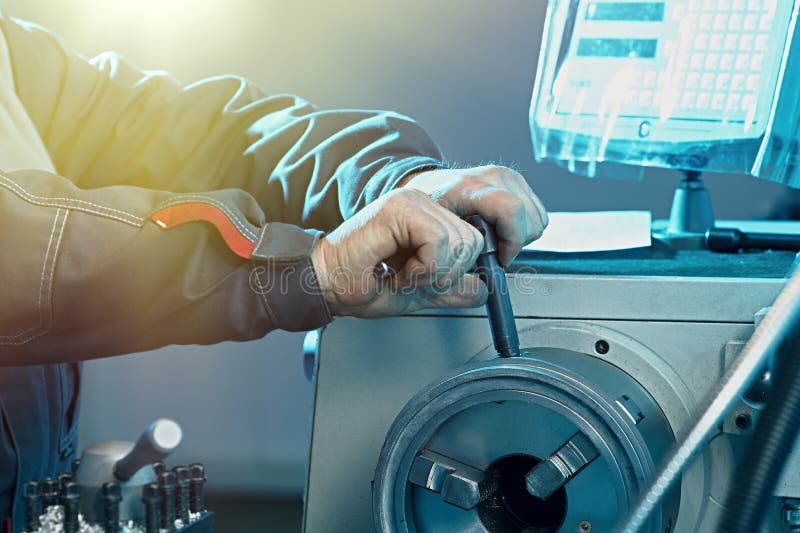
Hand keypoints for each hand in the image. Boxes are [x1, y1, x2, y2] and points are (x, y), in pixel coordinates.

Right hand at [311, 188, 486, 316]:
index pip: (474, 240)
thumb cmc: (358, 284)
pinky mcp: (399, 209)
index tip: (427, 281)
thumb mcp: (417, 291)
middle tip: (414, 280)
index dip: (459, 271)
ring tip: (404, 275)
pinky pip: (439, 241)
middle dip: (449, 273)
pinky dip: (425, 267)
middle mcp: (421, 204)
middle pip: (473, 241)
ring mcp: (410, 202)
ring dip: (434, 272)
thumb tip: (481, 289)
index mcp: (427, 217)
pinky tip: (400, 271)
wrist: (324, 284)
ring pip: (460, 241)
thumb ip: (450, 287)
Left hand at [399, 165, 547, 264]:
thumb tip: (483, 280)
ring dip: (521, 236)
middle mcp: (494, 177)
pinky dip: (523, 226)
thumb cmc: (431, 210)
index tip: (501, 258)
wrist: (431, 186)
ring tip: (496, 238)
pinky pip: (537, 212)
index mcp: (471, 187)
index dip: (512, 241)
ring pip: (538, 218)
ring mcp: (508, 176)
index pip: (511, 210)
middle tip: (493, 250)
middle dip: (516, 243)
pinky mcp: (517, 180)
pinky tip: (501, 228)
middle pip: (530, 219)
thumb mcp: (437, 234)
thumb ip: (459, 254)